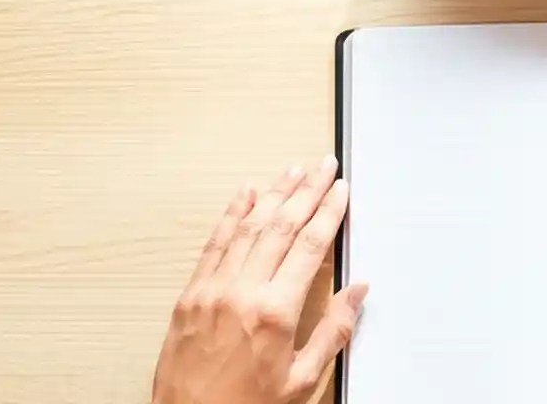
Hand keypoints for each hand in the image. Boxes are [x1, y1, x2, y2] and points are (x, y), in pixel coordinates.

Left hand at [153, 156, 367, 403]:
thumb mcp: (302, 380)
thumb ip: (333, 331)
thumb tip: (357, 292)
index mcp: (274, 313)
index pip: (309, 247)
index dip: (328, 213)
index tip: (341, 191)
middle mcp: (241, 293)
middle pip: (281, 227)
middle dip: (306, 191)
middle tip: (324, 167)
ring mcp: (211, 291)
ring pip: (248, 228)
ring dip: (273, 194)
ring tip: (292, 170)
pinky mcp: (189, 297)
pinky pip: (213, 245)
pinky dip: (231, 216)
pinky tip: (244, 195)